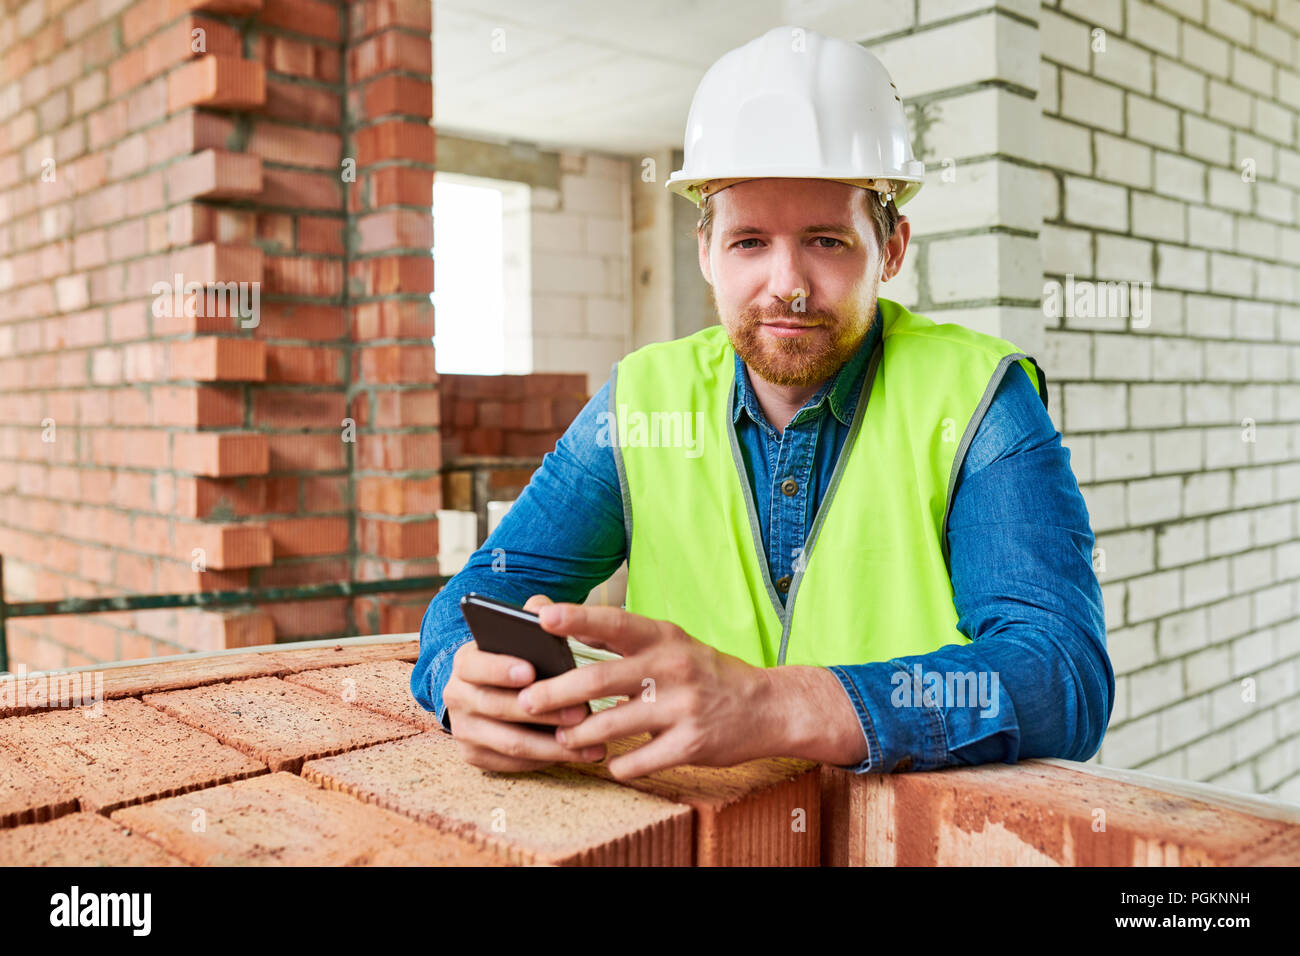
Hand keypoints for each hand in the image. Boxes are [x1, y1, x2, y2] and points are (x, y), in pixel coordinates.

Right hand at [443, 594, 607, 771]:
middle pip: (498, 708)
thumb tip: (543, 609)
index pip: (476, 665)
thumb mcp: (517, 634)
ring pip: (510, 743)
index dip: (501, 669)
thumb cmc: (513, 659)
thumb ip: (532, 615)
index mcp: (465, 662)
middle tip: (582, 712)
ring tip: (592, 743)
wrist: (483, 692)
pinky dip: (547, 761)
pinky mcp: (474, 756)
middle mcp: (456, 696)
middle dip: (543, 712)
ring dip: (553, 745)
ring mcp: (463, 730)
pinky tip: (579, 754)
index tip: (531, 670)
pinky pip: (513, 764)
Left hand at [516, 603, 778, 778]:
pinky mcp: (691, 744)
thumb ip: (610, 631)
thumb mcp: (666, 641)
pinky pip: (639, 760)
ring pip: (613, 724)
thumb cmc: (703, 671)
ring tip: (562, 739)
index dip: (576, 618)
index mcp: (663, 636)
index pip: (614, 622)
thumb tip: (544, 611)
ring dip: (578, 735)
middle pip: (601, 678)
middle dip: (556, 693)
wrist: (768, 706)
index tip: (541, 616)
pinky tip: (611, 762)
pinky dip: (619, 764)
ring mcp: (683, 706)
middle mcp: (673, 666)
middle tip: (525, 702)